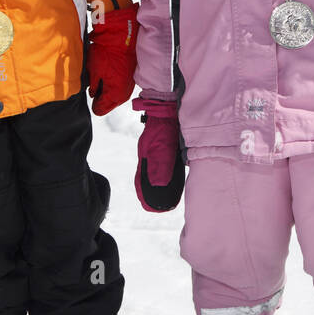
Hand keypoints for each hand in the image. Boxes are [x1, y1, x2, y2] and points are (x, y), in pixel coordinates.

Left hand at [85, 5, 137, 115]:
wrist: (121, 36)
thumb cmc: (107, 52)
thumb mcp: (93, 71)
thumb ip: (92, 87)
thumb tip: (93, 93)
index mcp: (114, 95)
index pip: (99, 110)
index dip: (92, 102)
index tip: (90, 91)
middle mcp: (124, 94)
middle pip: (108, 105)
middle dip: (100, 97)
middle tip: (94, 84)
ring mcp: (129, 87)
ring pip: (114, 97)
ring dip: (107, 90)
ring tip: (102, 77)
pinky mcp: (131, 79)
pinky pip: (120, 88)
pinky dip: (114, 84)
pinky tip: (109, 73)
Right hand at [132, 96, 183, 211]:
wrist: (168, 106)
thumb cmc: (164, 126)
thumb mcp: (163, 147)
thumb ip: (161, 165)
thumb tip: (158, 185)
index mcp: (145, 158)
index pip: (140, 181)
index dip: (144, 195)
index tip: (149, 207)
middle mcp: (149, 156)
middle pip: (147, 178)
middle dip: (151, 192)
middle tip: (159, 205)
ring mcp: (155, 150)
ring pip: (155, 171)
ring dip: (158, 183)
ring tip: (166, 195)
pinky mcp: (163, 146)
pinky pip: (162, 164)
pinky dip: (165, 173)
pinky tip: (173, 176)